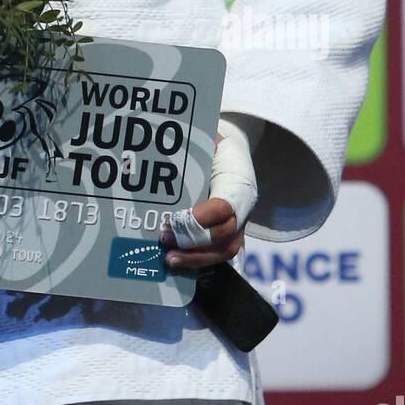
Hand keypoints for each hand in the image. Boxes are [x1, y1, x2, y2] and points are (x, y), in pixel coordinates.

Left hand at [159, 133, 246, 270]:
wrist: (235, 155)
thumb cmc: (216, 149)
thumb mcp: (207, 143)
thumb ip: (191, 151)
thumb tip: (162, 155)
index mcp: (237, 183)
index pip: (223, 208)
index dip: (199, 219)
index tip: (173, 220)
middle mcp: (243, 208)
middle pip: (223, 235)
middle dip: (192, 241)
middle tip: (164, 239)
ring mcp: (240, 224)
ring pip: (224, 250)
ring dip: (196, 258)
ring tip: (170, 259)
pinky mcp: (233, 235)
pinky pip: (220, 253)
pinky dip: (199, 259)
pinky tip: (178, 261)